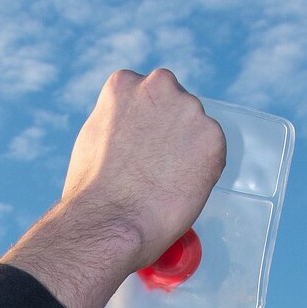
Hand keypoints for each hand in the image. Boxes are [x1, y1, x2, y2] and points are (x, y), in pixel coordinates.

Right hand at [1, 70, 225, 307]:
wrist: (108, 224)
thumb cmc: (92, 194)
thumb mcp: (91, 139)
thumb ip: (115, 124)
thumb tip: (128, 133)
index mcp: (124, 83)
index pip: (148, 96)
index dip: (148, 127)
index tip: (144, 150)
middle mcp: (159, 84)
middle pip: (176, 106)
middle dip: (172, 133)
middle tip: (159, 170)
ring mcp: (188, 109)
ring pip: (197, 130)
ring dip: (189, 153)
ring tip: (167, 186)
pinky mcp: (212, 137)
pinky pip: (214, 155)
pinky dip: (204, 174)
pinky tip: (181, 192)